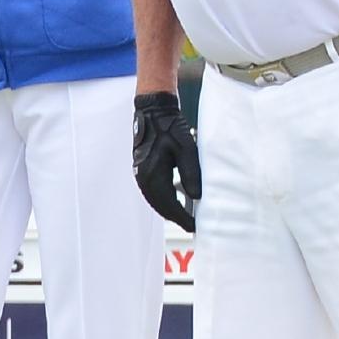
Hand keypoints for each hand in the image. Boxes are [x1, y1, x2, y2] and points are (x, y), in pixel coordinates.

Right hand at [131, 91, 200, 231]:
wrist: (152, 111)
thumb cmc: (169, 126)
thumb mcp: (186, 149)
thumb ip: (191, 174)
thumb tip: (197, 197)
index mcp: (153, 175)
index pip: (169, 206)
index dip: (183, 218)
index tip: (196, 226)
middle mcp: (143, 178)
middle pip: (161, 207)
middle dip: (177, 218)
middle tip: (193, 226)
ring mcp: (140, 175)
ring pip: (156, 201)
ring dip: (170, 210)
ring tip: (186, 217)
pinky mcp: (142, 170)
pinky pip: (153, 193)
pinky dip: (164, 201)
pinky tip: (176, 202)